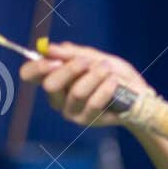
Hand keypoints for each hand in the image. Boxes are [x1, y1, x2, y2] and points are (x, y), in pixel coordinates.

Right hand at [19, 42, 150, 127]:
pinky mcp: (88, 120)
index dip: (36, 67)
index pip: (30, 75)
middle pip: (50, 85)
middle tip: (88, 61)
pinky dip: (106, 87)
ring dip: (94, 76)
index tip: (54, 59)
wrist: (138, 95)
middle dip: (71, 69)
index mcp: (55, 78)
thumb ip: (73, 53)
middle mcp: (58, 98)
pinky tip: (115, 81)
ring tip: (108, 69)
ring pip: (76, 93)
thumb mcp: (95, 57)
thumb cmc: (113, 74)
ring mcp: (72, 111)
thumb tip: (48, 48)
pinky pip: (94, 102)